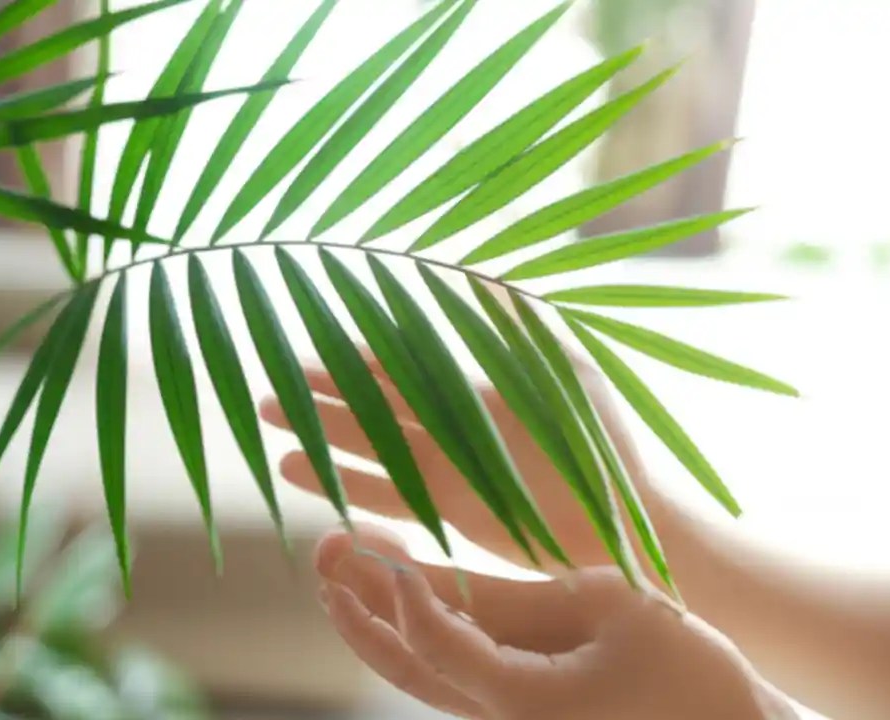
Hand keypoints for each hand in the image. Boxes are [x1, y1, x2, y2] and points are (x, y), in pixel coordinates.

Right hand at [260, 357, 645, 568]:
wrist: (623, 519)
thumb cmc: (602, 442)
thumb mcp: (565, 371)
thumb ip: (520, 328)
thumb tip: (486, 276)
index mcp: (472, 388)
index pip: (402, 366)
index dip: (357, 357)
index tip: (313, 345)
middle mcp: (449, 426)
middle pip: (371, 404)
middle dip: (321, 394)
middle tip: (270, 384)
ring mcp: (443, 469)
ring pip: (365, 446)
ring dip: (317, 434)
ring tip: (267, 422)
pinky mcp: (444, 512)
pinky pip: (380, 494)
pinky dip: (338, 482)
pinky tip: (294, 469)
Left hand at [317, 526, 795, 719]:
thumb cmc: (687, 672)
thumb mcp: (607, 612)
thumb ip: (517, 597)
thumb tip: (429, 573)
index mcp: (525, 699)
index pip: (437, 647)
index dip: (401, 593)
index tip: (376, 542)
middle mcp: (501, 718)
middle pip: (402, 669)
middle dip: (356, 607)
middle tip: (326, 546)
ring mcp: (504, 717)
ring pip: (414, 674)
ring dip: (371, 619)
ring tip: (338, 563)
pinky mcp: (514, 706)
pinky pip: (444, 671)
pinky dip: (411, 627)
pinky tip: (399, 580)